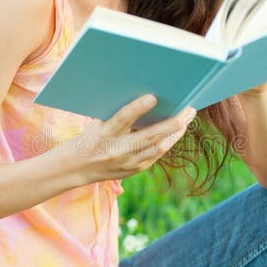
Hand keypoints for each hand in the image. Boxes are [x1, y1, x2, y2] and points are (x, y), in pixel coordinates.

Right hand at [61, 95, 195, 182]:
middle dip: (172, 123)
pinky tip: (177, 129)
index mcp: (104, 135)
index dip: (137, 108)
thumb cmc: (91, 137)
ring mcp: (128, 163)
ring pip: (159, 147)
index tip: (153, 97)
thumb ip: (119, 114)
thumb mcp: (98, 123)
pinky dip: (168, 140)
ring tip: (188, 116)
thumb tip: (149, 98)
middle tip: (188, 108)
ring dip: (176, 132)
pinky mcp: (135, 170)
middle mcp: (117, 151)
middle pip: (150, 137)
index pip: (122, 119)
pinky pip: (157, 154)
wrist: (77, 168)